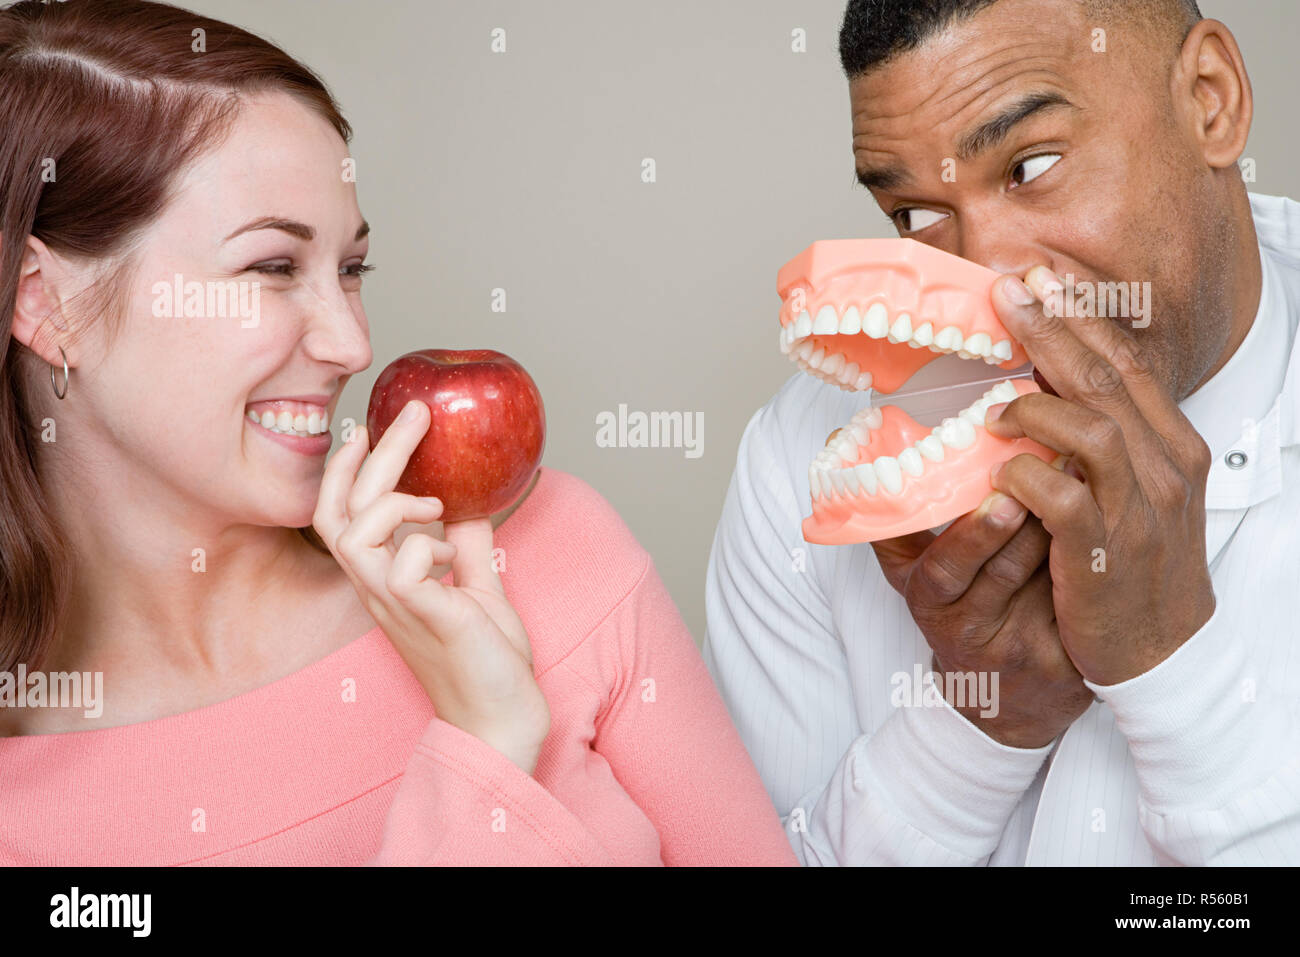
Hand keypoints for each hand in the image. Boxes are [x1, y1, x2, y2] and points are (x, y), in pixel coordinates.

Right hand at [313, 400, 549, 773]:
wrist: (502, 720)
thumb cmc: (488, 661)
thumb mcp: (478, 590)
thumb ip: (464, 549)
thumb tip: (467, 507)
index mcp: (384, 579)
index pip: (340, 514)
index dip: (347, 469)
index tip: (372, 428)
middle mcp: (377, 589)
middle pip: (343, 509)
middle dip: (376, 452)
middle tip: (416, 412)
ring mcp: (395, 604)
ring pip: (354, 532)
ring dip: (395, 500)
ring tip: (435, 502)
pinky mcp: (424, 616)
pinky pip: (402, 564)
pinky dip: (423, 542)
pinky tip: (447, 552)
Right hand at [872, 494, 1094, 748]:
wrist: (1001, 699)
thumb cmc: (956, 618)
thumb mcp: (911, 582)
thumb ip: (891, 529)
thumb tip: (858, 468)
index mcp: (931, 607)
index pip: (944, 570)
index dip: (973, 535)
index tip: (1002, 497)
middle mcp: (975, 632)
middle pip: (1004, 572)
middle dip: (1032, 522)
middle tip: (1059, 473)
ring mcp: (1025, 650)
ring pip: (1049, 585)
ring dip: (1070, 536)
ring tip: (1086, 488)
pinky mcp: (1070, 665)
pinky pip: (1086, 607)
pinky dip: (1097, 566)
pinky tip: (1109, 532)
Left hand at [983, 267, 1215, 685]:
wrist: (1165, 650)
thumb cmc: (1141, 564)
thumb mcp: (1141, 490)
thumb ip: (1111, 439)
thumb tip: (1057, 386)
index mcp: (1174, 445)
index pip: (1127, 365)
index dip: (1081, 319)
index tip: (1041, 282)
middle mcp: (1163, 467)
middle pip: (1104, 381)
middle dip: (1052, 330)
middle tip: (1007, 293)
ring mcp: (1136, 509)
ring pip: (1089, 430)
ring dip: (1034, 406)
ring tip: (992, 405)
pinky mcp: (1101, 551)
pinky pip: (1059, 497)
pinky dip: (1024, 475)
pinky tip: (998, 469)